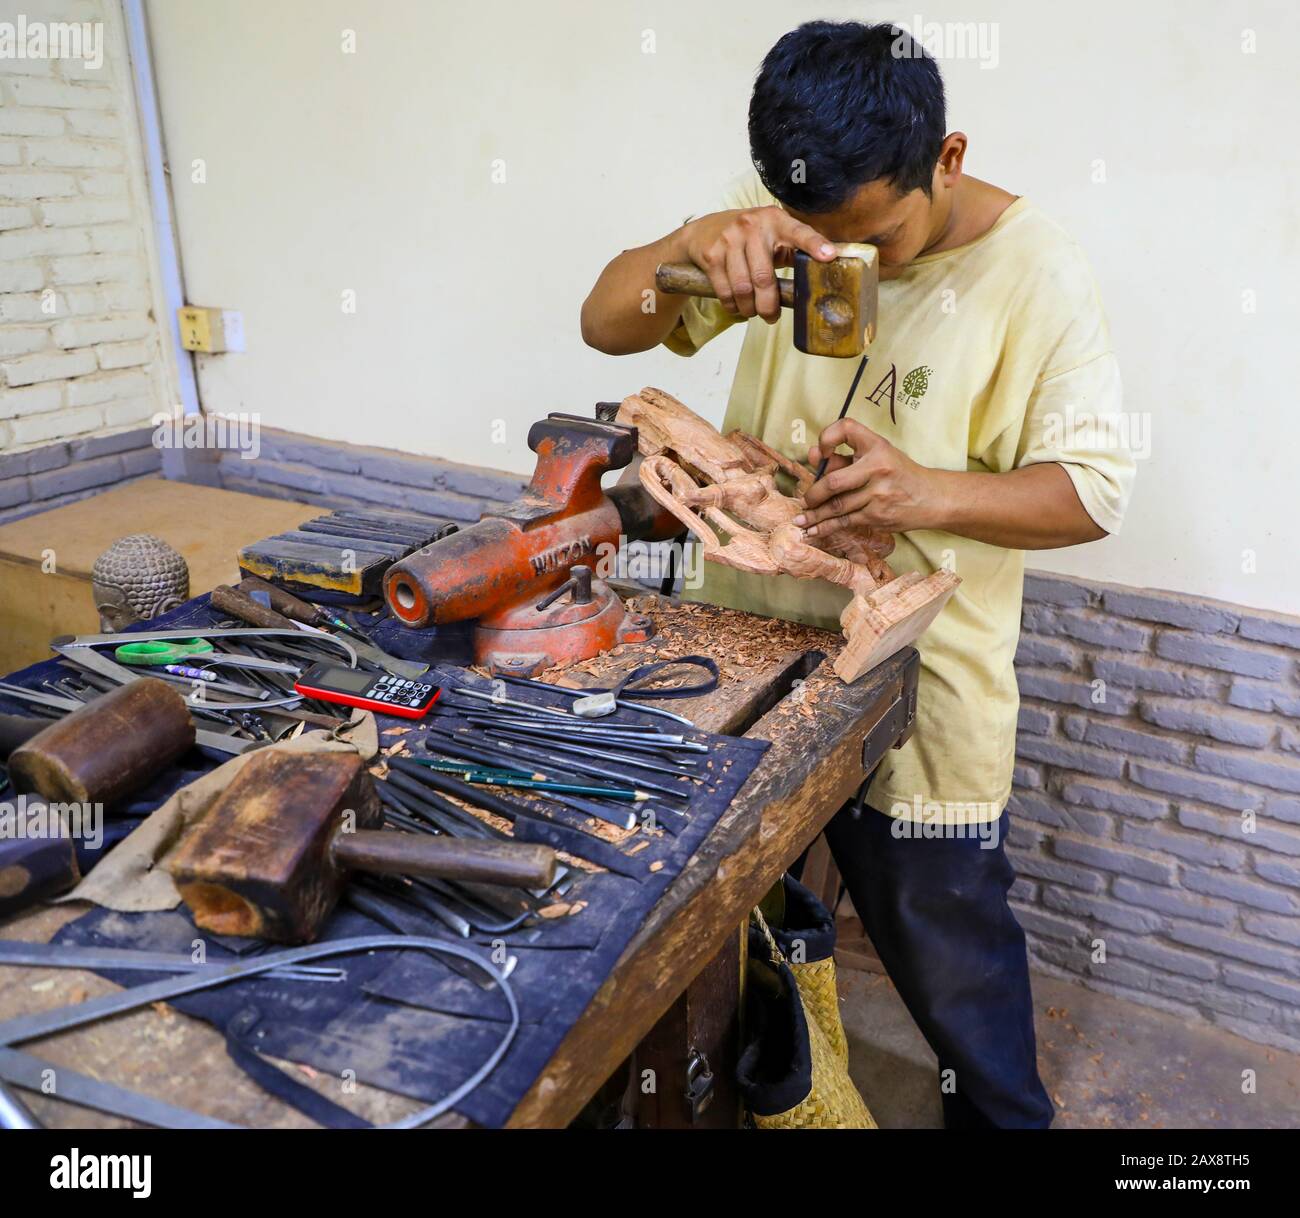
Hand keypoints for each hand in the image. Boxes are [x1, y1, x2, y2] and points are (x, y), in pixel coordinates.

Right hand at [683, 207, 835, 321]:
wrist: (704, 230)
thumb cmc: (748, 238)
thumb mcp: (772, 236)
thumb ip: (793, 250)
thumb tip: (818, 277)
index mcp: (776, 220)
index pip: (799, 233)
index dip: (815, 245)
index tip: (829, 257)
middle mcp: (752, 226)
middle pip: (764, 278)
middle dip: (768, 305)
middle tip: (771, 317)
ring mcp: (729, 239)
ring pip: (743, 288)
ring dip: (749, 308)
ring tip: (753, 312)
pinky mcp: (712, 254)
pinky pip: (724, 291)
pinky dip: (732, 305)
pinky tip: (737, 306)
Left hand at [794, 419, 947, 536]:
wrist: (932, 497)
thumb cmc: (899, 473)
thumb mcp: (878, 455)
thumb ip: (846, 456)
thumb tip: (813, 455)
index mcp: (877, 445)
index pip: (846, 428)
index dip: (827, 437)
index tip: (821, 452)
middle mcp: (878, 467)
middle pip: (833, 481)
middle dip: (814, 493)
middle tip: (805, 500)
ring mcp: (878, 494)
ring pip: (836, 506)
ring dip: (814, 515)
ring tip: (800, 520)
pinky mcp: (878, 516)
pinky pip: (845, 522)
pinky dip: (825, 528)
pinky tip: (812, 531)